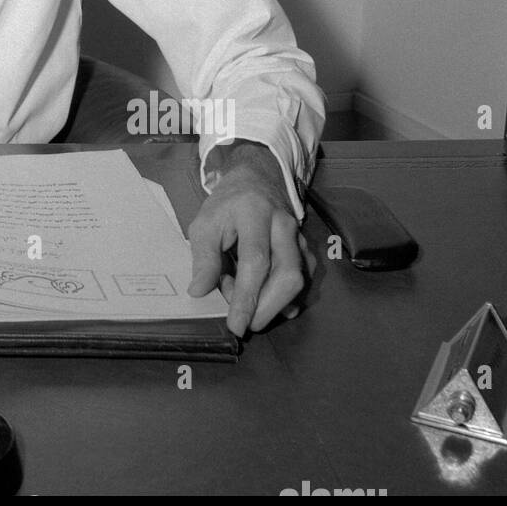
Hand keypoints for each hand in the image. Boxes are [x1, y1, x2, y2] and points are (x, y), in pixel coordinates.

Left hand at [186, 141, 315, 336]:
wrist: (256, 181)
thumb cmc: (226, 206)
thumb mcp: (205, 224)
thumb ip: (203, 258)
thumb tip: (199, 292)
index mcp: (253, 213)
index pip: (255, 261)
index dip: (247, 296)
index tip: (236, 324)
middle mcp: (283, 225)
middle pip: (287, 274)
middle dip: (267, 307)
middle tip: (246, 324)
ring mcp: (300, 237)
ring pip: (300, 280)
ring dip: (276, 303)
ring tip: (250, 305)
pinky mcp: (307, 249)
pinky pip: (306, 280)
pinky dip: (289, 299)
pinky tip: (270, 304)